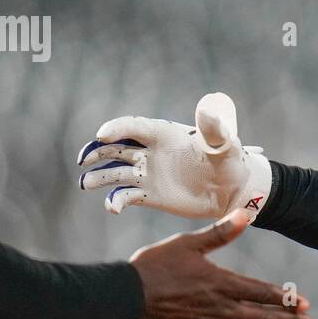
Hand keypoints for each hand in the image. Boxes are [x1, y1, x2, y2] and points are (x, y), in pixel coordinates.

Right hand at [77, 92, 270, 219]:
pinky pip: (126, 196)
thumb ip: (213, 129)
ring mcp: (148, 173)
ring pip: (116, 173)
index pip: (134, 127)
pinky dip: (116, 201)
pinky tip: (113, 208)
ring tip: (86, 183)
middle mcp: (151, 152)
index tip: (102, 134)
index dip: (117, 128)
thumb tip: (207, 111)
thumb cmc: (230, 161)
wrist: (232, 191)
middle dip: (97, 151)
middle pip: (116, 147)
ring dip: (99, 177)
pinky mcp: (149, 195)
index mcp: (164, 134)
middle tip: (84, 160)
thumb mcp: (224, 144)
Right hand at [129, 211, 310, 318]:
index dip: (285, 299)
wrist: (124, 298)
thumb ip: (219, 233)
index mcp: (221, 283)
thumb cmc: (154, 266)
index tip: (304, 304)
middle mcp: (220, 309)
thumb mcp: (188, 244)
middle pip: (261, 317)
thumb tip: (246, 213)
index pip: (262, 293)